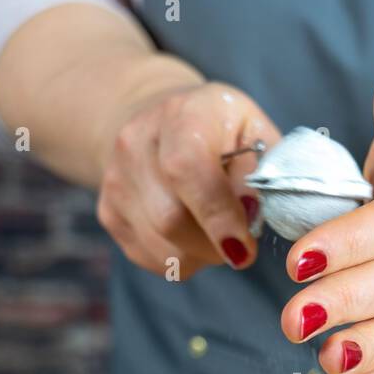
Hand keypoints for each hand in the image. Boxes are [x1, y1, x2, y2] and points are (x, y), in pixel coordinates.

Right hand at [98, 75, 280, 279]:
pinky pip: (154, 259)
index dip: (216, 215)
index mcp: (180, 114)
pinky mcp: (109, 213)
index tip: (244, 249)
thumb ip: (264, 168)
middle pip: (170, 220)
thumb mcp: (253, 130)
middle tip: (241, 244)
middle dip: (215, 244)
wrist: (156, 121)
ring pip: (163, 247)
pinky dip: (184, 259)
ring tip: (216, 231)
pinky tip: (192, 233)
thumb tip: (254, 213)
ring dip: (201, 254)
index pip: (186, 170)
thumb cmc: (219, 129)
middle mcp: (135, 144)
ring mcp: (115, 181)